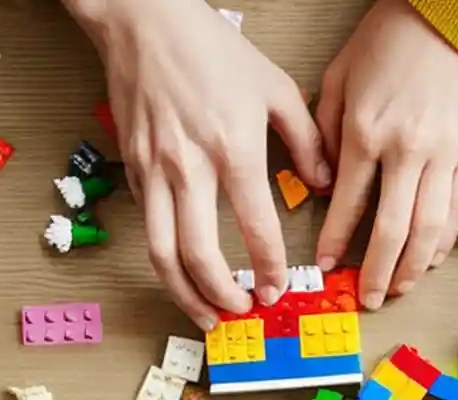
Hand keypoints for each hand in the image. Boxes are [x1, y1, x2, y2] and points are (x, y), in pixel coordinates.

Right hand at [73, 0, 329, 329]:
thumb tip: (325, 183)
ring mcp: (153, 170)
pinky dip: (164, 257)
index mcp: (233, 149)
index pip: (254, 227)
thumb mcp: (275, 88)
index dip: (270, 267)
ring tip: (206, 313)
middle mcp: (189, 167)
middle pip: (197, 254)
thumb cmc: (212, 50)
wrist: (144, 21)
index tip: (279, 289)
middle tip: (242, 311)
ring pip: (159, 251)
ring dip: (183, 292)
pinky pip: (147, 225)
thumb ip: (307, 141)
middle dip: (221, 294)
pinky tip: (184, 269)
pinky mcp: (132, 168)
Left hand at [315, 0, 457, 308]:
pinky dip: (443, 243)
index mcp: (367, 132)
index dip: (335, 241)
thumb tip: (327, 186)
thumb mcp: (337, 81)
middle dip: (376, 272)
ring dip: (411, 267)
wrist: (446, 18)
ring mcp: (444, 156)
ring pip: (429, 229)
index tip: (325, 266)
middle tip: (367, 298)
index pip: (349, 204)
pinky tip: (428, 261)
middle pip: (392, 230)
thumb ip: (326, 135)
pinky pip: (457, 211)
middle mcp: (408, 151)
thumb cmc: (386, 44)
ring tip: (397, 288)